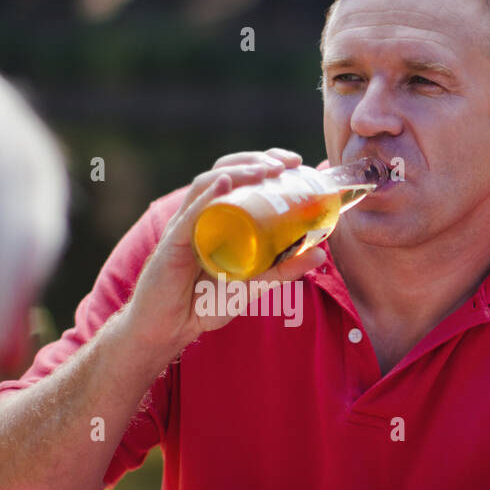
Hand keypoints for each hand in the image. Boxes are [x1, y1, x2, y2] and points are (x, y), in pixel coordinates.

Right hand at [124, 148, 326, 357]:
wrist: (168, 330)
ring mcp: (181, 228)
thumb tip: (321, 253)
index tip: (295, 162)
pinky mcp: (171, 248)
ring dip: (237, 172)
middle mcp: (196, 215)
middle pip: (222, 171)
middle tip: (286, 164)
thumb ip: (283, 270)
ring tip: (264, 171)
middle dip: (255, 160)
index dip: (263, 161)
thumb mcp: (253, 285)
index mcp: (214, 217)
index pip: (237, 175)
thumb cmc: (203, 304)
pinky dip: (207, 198)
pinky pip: (189, 218)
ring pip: (205, 186)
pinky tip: (224, 184)